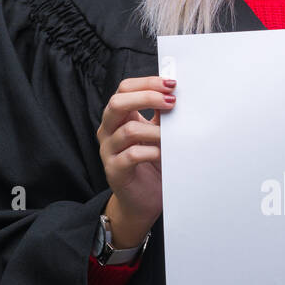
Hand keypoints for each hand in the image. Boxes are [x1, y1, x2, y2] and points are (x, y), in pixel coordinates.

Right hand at [96, 75, 172, 246]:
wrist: (142, 201)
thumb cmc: (151, 165)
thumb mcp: (158, 135)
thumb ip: (161, 116)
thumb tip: (175, 94)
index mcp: (118, 117)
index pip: (125, 88)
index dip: (147, 83)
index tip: (171, 84)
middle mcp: (109, 130)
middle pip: (118, 103)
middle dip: (147, 97)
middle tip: (171, 101)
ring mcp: (109, 151)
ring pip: (127, 129)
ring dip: (155, 130)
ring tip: (171, 136)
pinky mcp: (114, 170)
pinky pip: (131, 155)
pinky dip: (151, 152)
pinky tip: (163, 155)